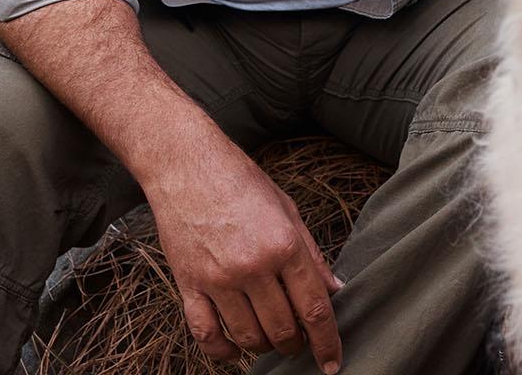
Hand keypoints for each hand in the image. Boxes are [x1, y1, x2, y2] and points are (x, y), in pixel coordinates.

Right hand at [144, 137, 343, 372]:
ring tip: (272, 341)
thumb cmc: (241, 182)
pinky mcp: (189, 285)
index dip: (328, 341)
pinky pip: (206, 335)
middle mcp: (253, 267)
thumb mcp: (288, 210)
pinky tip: (235, 351)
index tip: (332, 363)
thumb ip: (312, 255)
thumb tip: (334, 289)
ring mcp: (218, 279)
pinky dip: (223, 352)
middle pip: (283, 329)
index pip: (314, 308)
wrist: (187, 166)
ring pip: (248, 337)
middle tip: (300, 344)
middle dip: (297, 345)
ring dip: (265, 347)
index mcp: (284, 246)